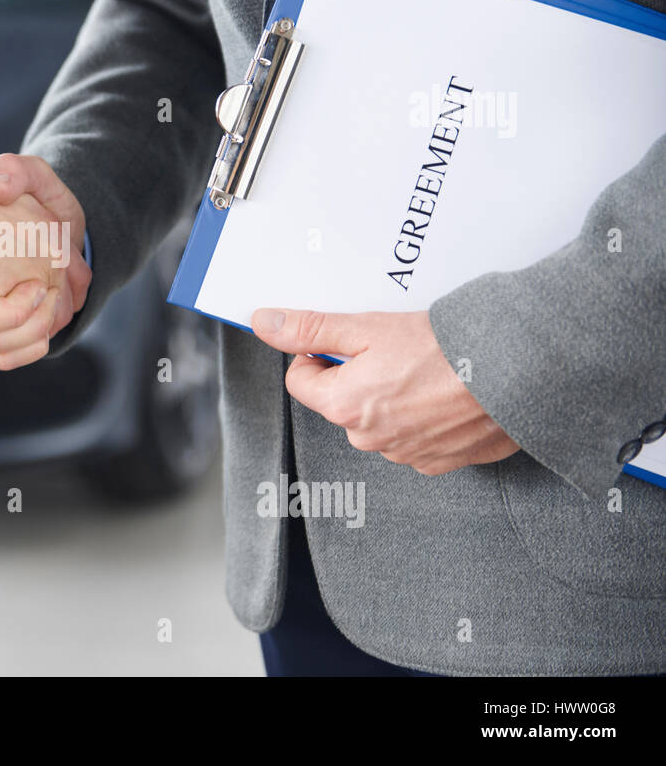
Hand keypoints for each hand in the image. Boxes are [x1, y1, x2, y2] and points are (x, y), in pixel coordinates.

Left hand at [251, 308, 520, 474]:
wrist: (521, 374)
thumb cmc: (449, 350)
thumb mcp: (369, 328)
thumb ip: (311, 328)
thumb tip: (265, 323)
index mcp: (344, 407)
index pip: (302, 381)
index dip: (319, 353)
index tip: (346, 340)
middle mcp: (370, 440)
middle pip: (342, 400)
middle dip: (360, 374)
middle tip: (397, 350)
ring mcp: (407, 455)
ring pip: (380, 418)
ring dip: (394, 396)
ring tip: (429, 370)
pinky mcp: (441, 461)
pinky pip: (416, 435)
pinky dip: (425, 415)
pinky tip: (447, 392)